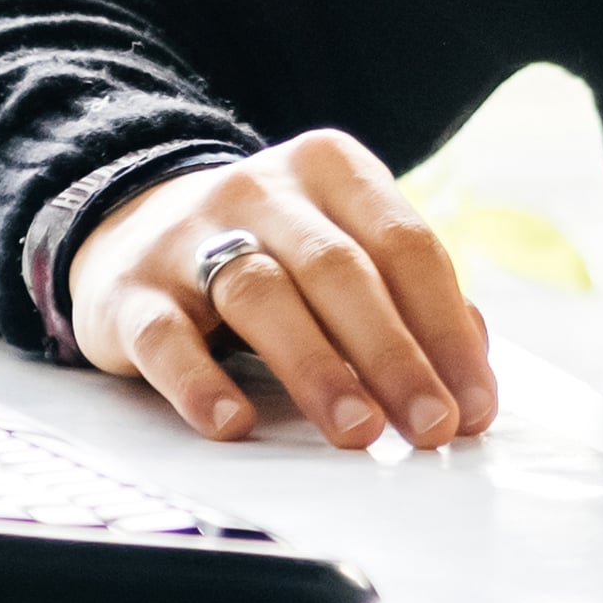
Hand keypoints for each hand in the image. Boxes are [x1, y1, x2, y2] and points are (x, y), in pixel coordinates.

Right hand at [72, 130, 496, 449]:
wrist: (130, 226)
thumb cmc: (269, 252)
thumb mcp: (339, 247)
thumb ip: (404, 296)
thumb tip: (472, 361)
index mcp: (331, 170)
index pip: (406, 245)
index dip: (446, 329)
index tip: (474, 404)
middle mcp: (261, 190)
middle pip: (340, 271)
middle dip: (394, 356)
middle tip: (430, 426)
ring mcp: (188, 235)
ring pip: (260, 295)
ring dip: (318, 369)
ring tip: (359, 432)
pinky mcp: (128, 290)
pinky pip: (165, 335)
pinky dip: (199, 382)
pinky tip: (233, 421)